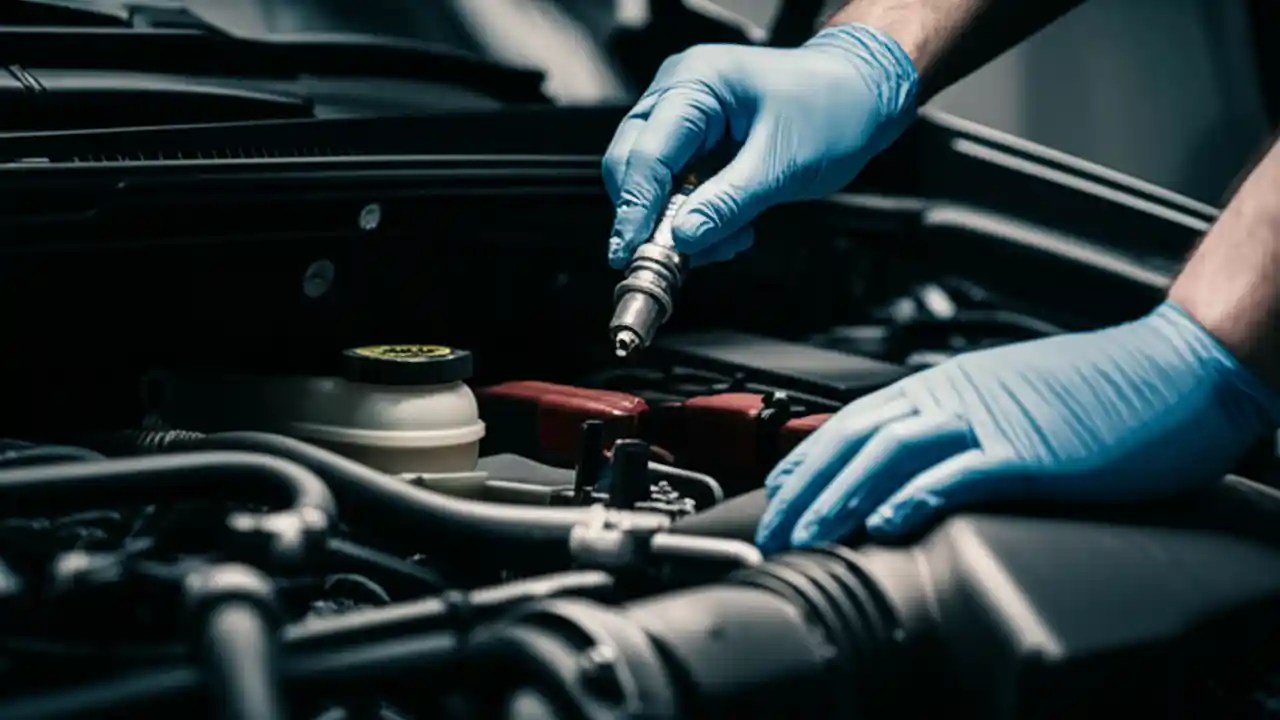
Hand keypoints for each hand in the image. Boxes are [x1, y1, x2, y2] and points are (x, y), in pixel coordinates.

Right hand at [603, 24, 918, 269]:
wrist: (863, 96)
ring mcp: (686, 117)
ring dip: (679, 223)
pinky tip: (728, 230)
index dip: (635, 208)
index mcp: (696, 83)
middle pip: (633, 165)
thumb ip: (727, 203)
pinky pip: (678, 186)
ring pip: (652, 182)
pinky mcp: (699, 141)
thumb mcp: (781, 164)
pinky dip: (696, 217)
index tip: (631, 251)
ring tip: (724, 242)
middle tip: (671, 260)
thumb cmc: (833, 108)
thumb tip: (683, 238)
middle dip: (652, 218)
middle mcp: (681, 94)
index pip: (647, 153)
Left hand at [756, 301, 1279, 551]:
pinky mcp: (1032, 451)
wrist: (1176, 366)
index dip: (808, 456)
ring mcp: (993, 421)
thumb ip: (956, 425)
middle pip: (858, 435)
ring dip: (843, 494)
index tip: (777, 491)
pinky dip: (920, 493)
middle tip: (774, 526)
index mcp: (949, 384)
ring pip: (894, 452)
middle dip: (807, 484)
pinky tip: (890, 518)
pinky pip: (964, 471)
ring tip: (809, 530)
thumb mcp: (1008, 399)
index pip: (855, 418)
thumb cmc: (1100, 390)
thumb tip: (912, 464)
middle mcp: (958, 396)